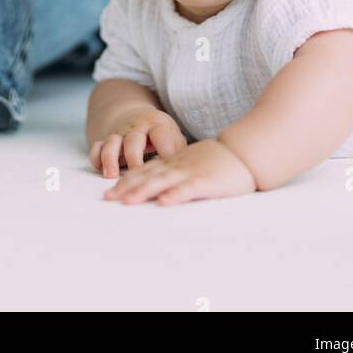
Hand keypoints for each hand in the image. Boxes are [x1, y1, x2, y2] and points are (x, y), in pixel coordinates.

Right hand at [89, 107, 186, 177]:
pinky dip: (96, 158)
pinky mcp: (106, 141)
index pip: (162, 137)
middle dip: (134, 157)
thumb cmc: (160, 134)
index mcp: (157, 125)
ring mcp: (119, 134)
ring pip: (112, 143)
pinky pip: (96, 147)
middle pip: (134, 140)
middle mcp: (136, 128)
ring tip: (111, 175)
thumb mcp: (173, 136)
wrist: (135, 117)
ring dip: (111, 158)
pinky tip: (100, 171)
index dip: (166, 152)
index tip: (170, 171)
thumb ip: (180, 151)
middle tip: (137, 174)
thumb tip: (191, 172)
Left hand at [102, 137, 256, 206]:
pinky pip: (188, 188)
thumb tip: (158, 186)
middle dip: (126, 187)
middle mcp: (177, 166)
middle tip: (108, 198)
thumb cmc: (218, 160)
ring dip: (143, 191)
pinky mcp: (207, 181)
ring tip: (127, 201)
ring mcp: (191, 172)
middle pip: (147, 176)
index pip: (144, 171)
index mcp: (173, 163)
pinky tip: (164, 202)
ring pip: (162, 181)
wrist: (244, 151)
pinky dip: (175, 195)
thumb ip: (175, 171)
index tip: (109, 192)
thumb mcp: (191, 162)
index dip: (125, 181)